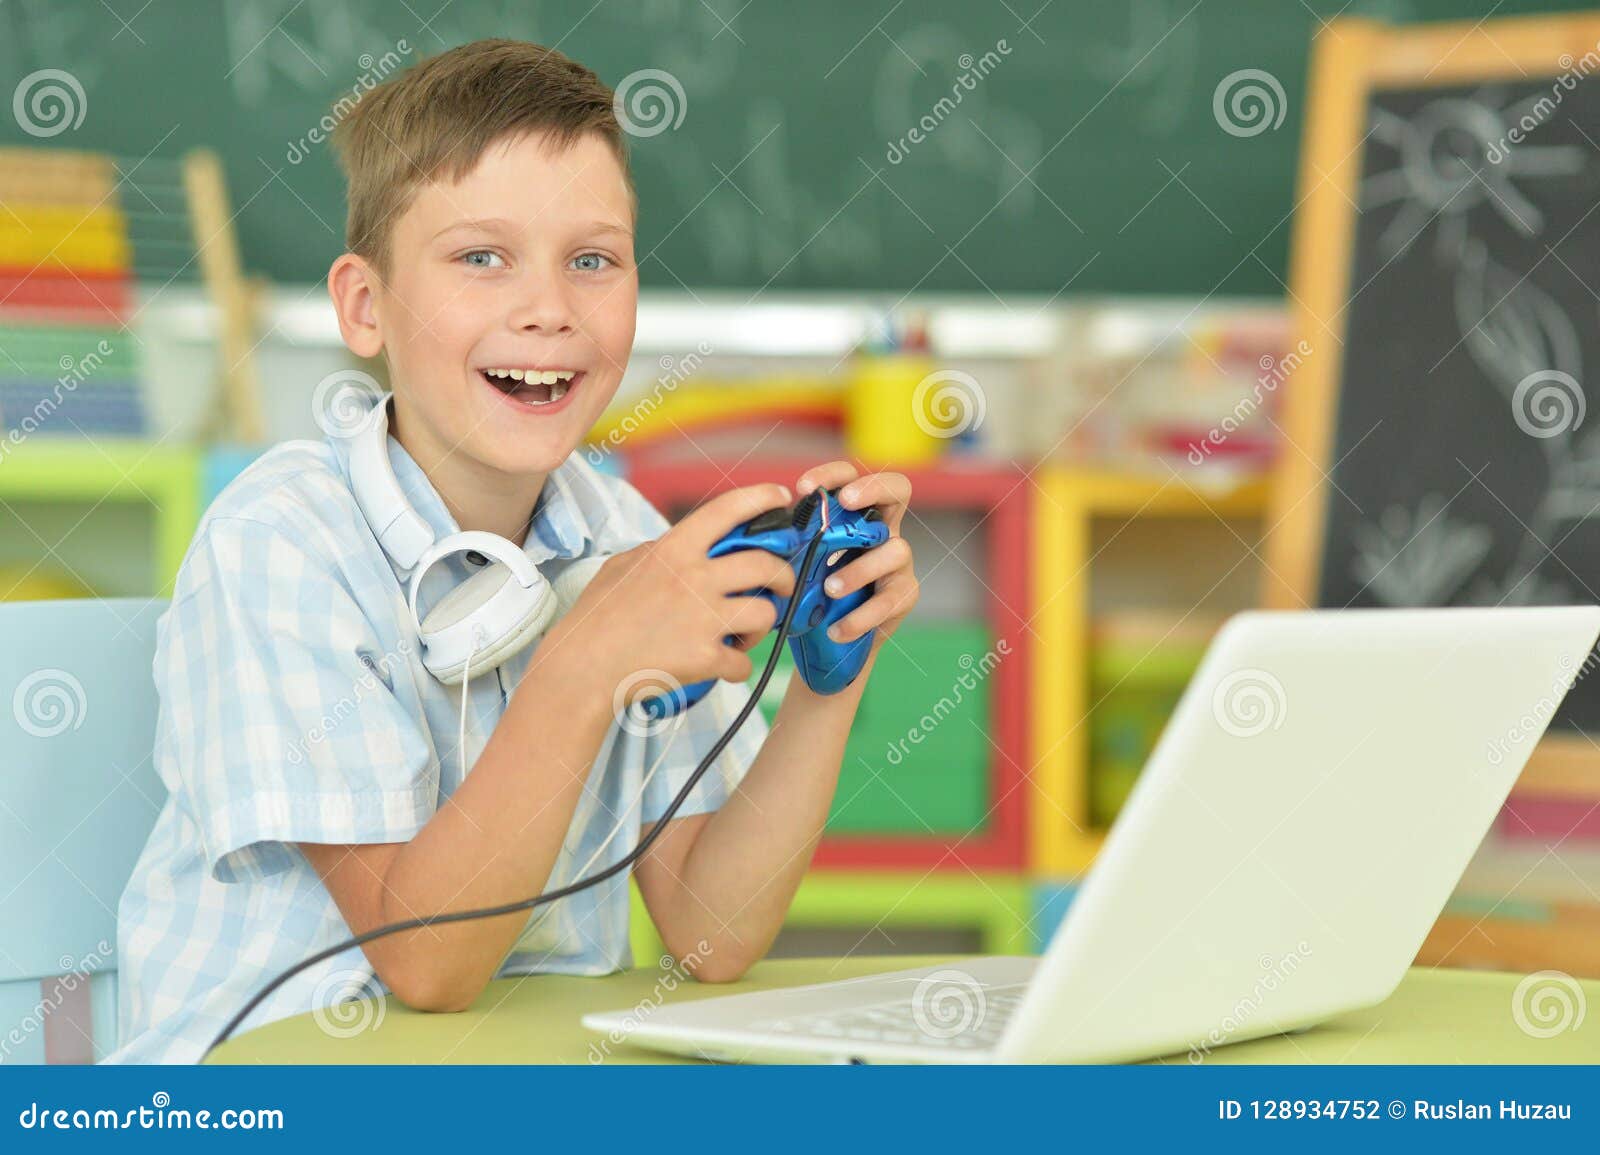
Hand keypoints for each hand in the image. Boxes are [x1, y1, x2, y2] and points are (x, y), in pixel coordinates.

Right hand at [556, 484, 798, 703]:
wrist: (582, 669)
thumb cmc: (597, 618)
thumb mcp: (622, 566)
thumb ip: (659, 551)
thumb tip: (681, 545)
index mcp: (674, 550)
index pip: (728, 509)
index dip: (762, 497)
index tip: (780, 498)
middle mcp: (694, 578)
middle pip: (766, 565)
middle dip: (784, 578)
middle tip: (780, 589)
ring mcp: (703, 618)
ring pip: (766, 614)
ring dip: (762, 627)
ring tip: (743, 636)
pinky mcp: (706, 657)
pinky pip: (745, 662)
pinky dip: (738, 668)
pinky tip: (721, 667)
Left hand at [796, 461, 918, 644]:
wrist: (827, 643)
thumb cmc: (810, 595)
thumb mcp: (799, 566)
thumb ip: (796, 546)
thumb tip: (772, 532)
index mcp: (855, 516)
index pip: (851, 478)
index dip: (833, 474)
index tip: (804, 487)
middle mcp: (883, 530)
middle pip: (896, 490)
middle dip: (871, 489)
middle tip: (845, 502)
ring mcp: (898, 562)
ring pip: (893, 550)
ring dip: (859, 569)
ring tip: (830, 589)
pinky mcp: (904, 596)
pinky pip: (890, 600)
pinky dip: (861, 617)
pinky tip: (837, 630)